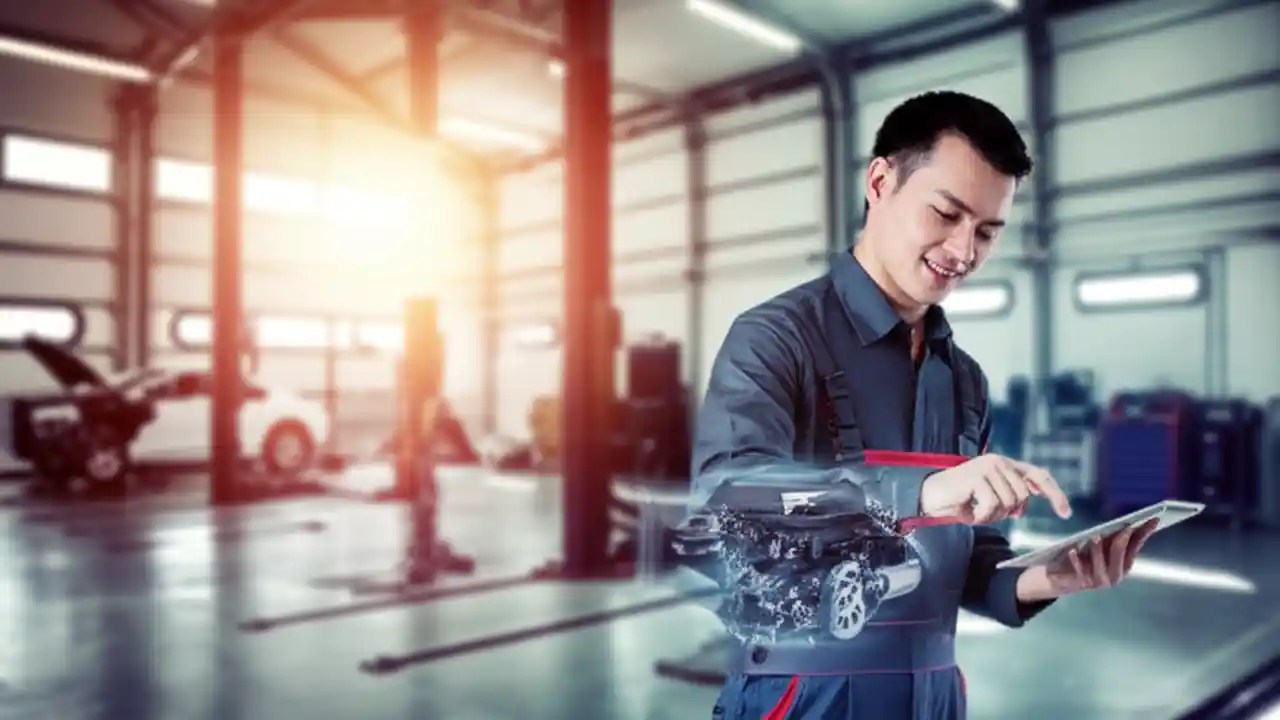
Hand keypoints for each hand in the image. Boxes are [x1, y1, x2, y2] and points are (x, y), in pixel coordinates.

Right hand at [919, 454, 1071, 523]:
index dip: (1054, 494)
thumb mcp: (990, 500)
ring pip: (1010, 501)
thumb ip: (1009, 500)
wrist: (931, 497)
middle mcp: (999, 462)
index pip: (1039, 476)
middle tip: (987, 513)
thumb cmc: (960, 500)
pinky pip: (993, 505)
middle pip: (1023, 494)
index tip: (1066, 513)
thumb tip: (1022, 508)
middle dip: (1008, 511)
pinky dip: (983, 516)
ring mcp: (988, 467)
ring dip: (994, 515)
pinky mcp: (977, 476)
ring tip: (977, 512)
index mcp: (1005, 466)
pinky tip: (971, 514)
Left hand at [1038, 518, 1158, 596]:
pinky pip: (1080, 569)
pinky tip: (1072, 550)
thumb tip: (1128, 521)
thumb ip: (1114, 537)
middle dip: (1123, 539)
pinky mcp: (1083, 582)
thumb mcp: (1102, 546)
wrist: (1063, 579)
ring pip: (1101, 562)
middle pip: (1120, 553)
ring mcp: (1100, 580)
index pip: (1136, 545)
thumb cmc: (1085, 559)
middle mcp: (1116, 574)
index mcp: (1124, 564)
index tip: (1153, 519)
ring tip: (1095, 536)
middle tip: (1125, 526)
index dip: (1145, 532)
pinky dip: (1076, 560)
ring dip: (1098, 549)